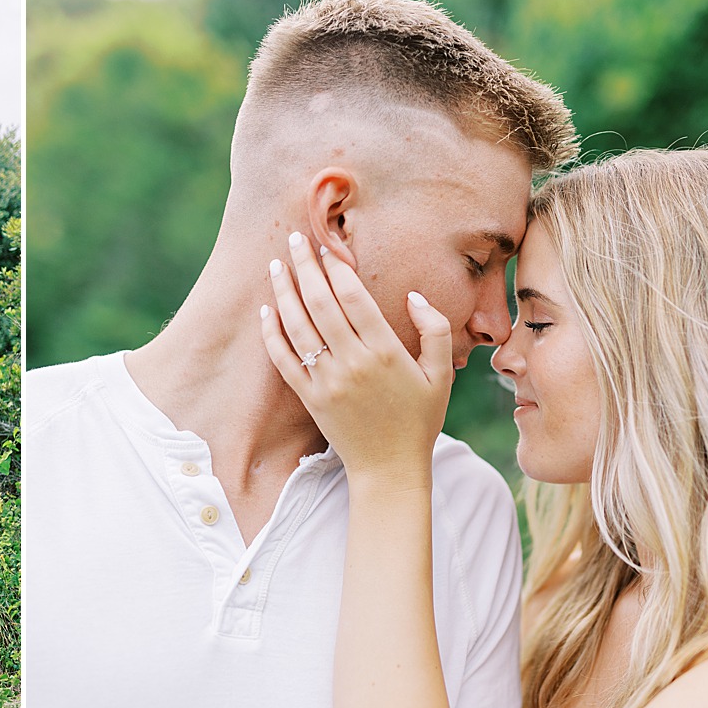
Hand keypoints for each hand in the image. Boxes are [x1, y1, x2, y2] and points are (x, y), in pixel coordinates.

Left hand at [259, 231, 453, 484]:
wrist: (388, 469)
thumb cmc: (418, 420)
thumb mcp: (441, 374)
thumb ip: (435, 330)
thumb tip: (414, 296)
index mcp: (385, 352)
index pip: (354, 298)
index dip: (338, 268)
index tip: (328, 246)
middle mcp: (352, 363)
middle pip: (321, 303)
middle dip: (305, 267)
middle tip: (294, 239)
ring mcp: (327, 381)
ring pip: (298, 327)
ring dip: (284, 292)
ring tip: (276, 265)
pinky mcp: (309, 398)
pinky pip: (284, 360)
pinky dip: (272, 333)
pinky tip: (266, 310)